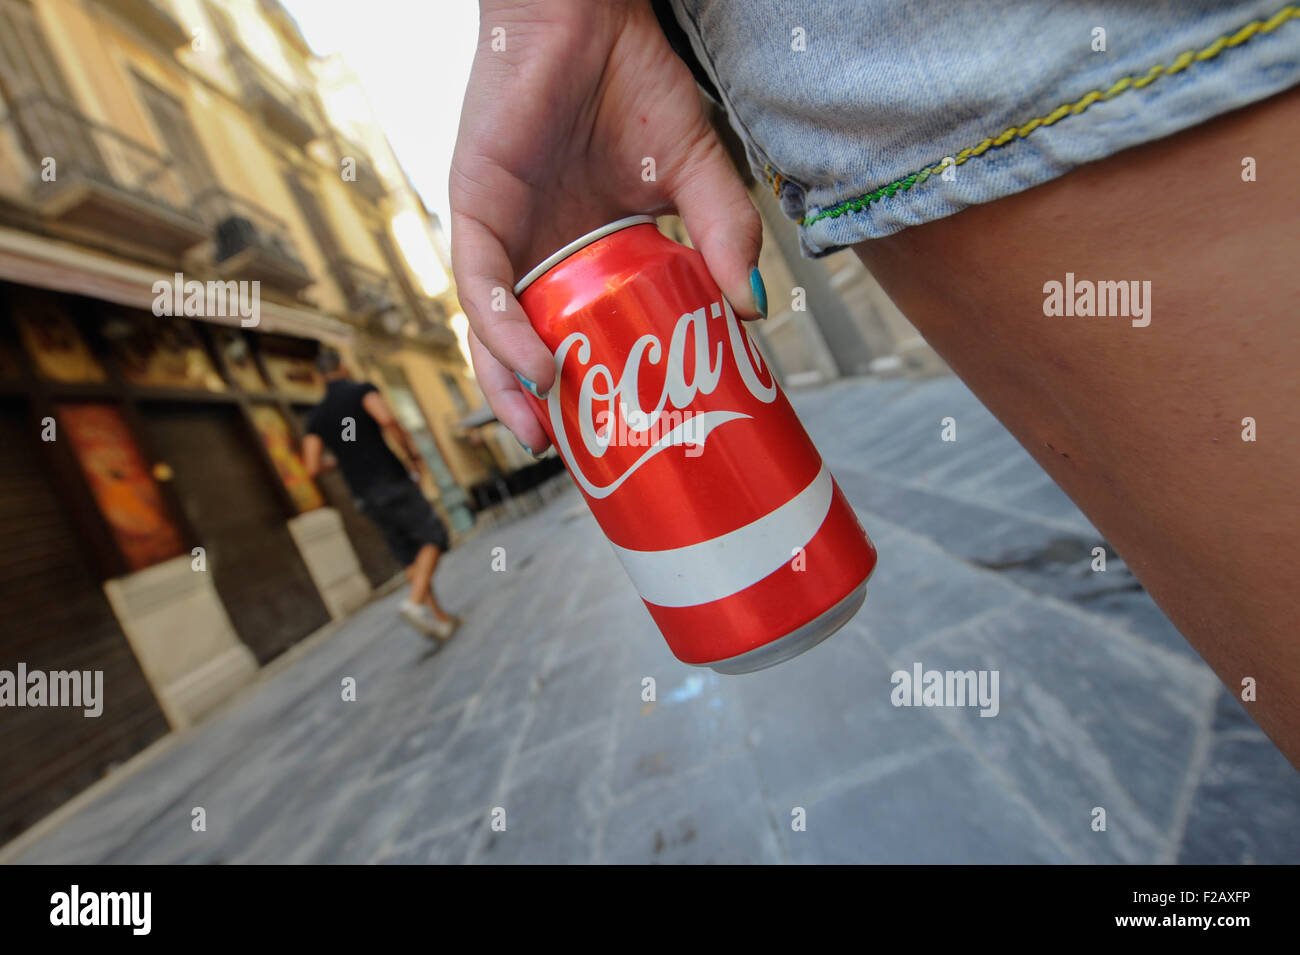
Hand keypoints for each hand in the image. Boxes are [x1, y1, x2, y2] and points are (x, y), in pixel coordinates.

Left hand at [450, 0, 763, 451]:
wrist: (591, 9)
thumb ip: (725, 233)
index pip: (578, 335)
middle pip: (525, 346)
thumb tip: (755, 310)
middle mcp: (536, 253)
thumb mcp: (696, 172)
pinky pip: (477, 281)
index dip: (591, 387)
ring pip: (489, 329)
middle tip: (574, 453)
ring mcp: (502, 232)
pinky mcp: (474, 204)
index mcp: (584, 253)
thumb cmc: (634, 80)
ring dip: (509, 385)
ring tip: (545, 430)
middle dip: (540, 407)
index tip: (620, 433)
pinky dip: (500, 328)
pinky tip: (533, 363)